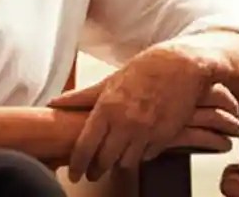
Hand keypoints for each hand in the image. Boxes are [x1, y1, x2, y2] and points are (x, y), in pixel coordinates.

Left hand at [48, 46, 238, 181]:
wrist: (183, 65)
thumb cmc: (147, 68)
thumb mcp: (111, 79)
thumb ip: (82, 96)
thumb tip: (55, 102)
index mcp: (108, 108)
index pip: (85, 147)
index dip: (77, 165)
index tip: (75, 173)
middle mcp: (126, 123)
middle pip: (104, 160)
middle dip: (96, 169)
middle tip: (93, 172)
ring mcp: (147, 132)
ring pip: (126, 163)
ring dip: (118, 163)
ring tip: (115, 160)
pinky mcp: (165, 137)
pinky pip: (147, 157)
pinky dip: (140, 155)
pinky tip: (137, 147)